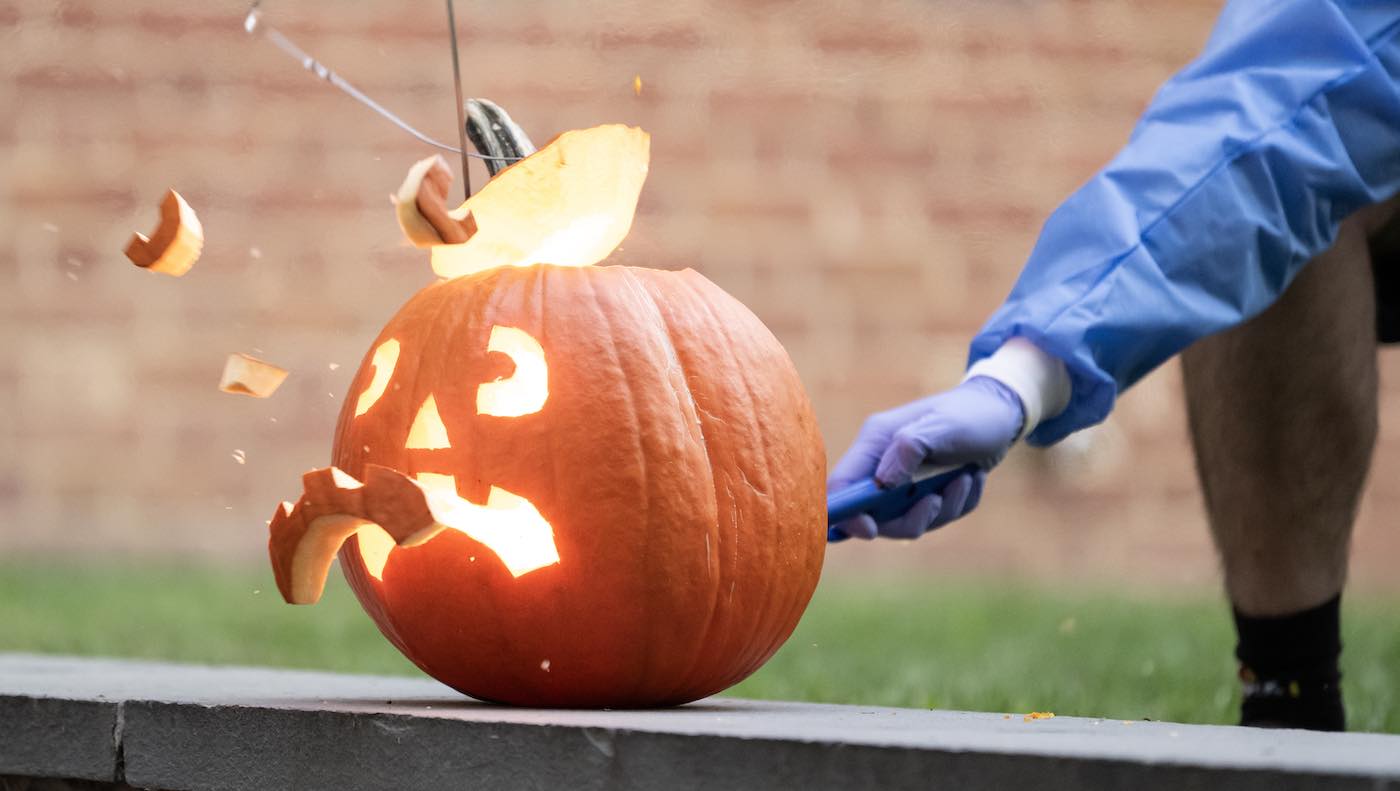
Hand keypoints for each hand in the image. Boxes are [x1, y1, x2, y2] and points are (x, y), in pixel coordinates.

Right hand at [828, 376, 1023, 539]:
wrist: (1000, 412)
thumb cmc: (970, 414)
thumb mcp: (943, 426)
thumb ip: (908, 449)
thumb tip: (882, 483)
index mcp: (875, 443)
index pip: (841, 485)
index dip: (845, 512)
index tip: (870, 528)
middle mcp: (884, 465)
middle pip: (875, 516)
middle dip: (909, 518)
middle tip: (936, 501)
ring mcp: (906, 482)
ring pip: (909, 521)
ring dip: (943, 509)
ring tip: (964, 479)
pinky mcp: (927, 493)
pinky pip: (937, 517)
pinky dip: (958, 504)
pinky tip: (971, 478)